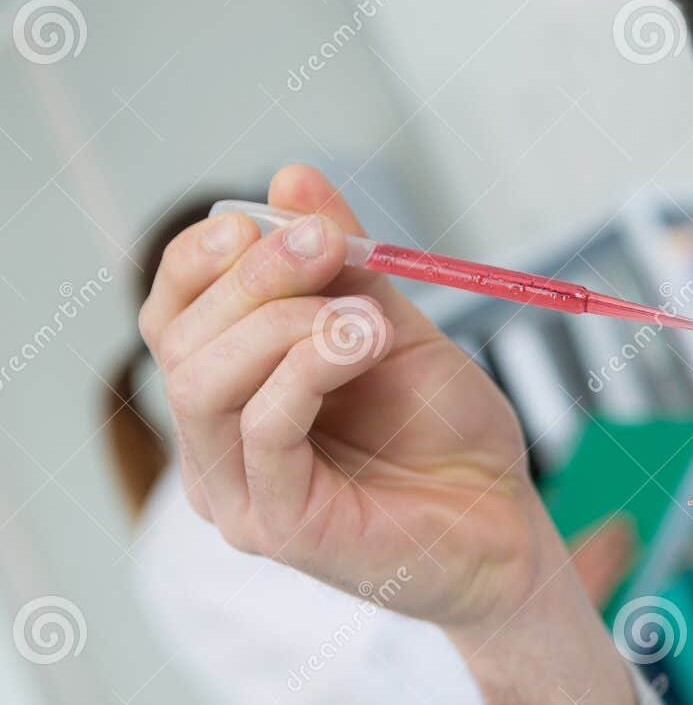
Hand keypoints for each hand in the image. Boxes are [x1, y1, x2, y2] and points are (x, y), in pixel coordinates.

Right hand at [141, 165, 633, 704]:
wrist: (509, 525)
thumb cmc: (449, 438)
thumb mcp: (392, 328)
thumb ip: (342, 265)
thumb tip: (291, 177)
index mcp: (231, 398)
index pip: (171, 314)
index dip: (204, 256)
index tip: (272, 217)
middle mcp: (216, 449)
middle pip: (178, 340)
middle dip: (252, 275)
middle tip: (329, 245)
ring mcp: (240, 494)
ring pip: (204, 383)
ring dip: (280, 322)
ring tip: (363, 314)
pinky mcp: (281, 527)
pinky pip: (262, 430)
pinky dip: (306, 370)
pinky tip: (359, 343)